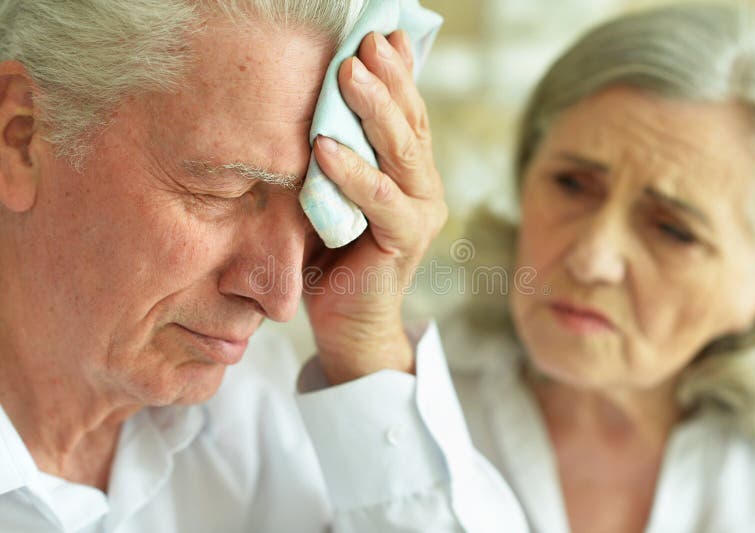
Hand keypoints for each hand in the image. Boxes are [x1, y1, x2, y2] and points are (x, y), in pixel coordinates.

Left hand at [304, 30, 446, 384]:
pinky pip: (379, 199)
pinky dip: (352, 172)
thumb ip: (340, 153)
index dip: (396, 71)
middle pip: (410, 122)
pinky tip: (325, 146)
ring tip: (349, 74)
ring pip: (402, 152)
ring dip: (375, 111)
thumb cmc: (335, 253)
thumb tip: (316, 103)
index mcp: (411, 171)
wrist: (348, 320)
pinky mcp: (406, 241)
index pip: (407, 111)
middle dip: (387, 78)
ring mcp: (421, 213)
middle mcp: (425, 186)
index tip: (378, 33)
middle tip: (364, 42)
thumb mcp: (336, 191)